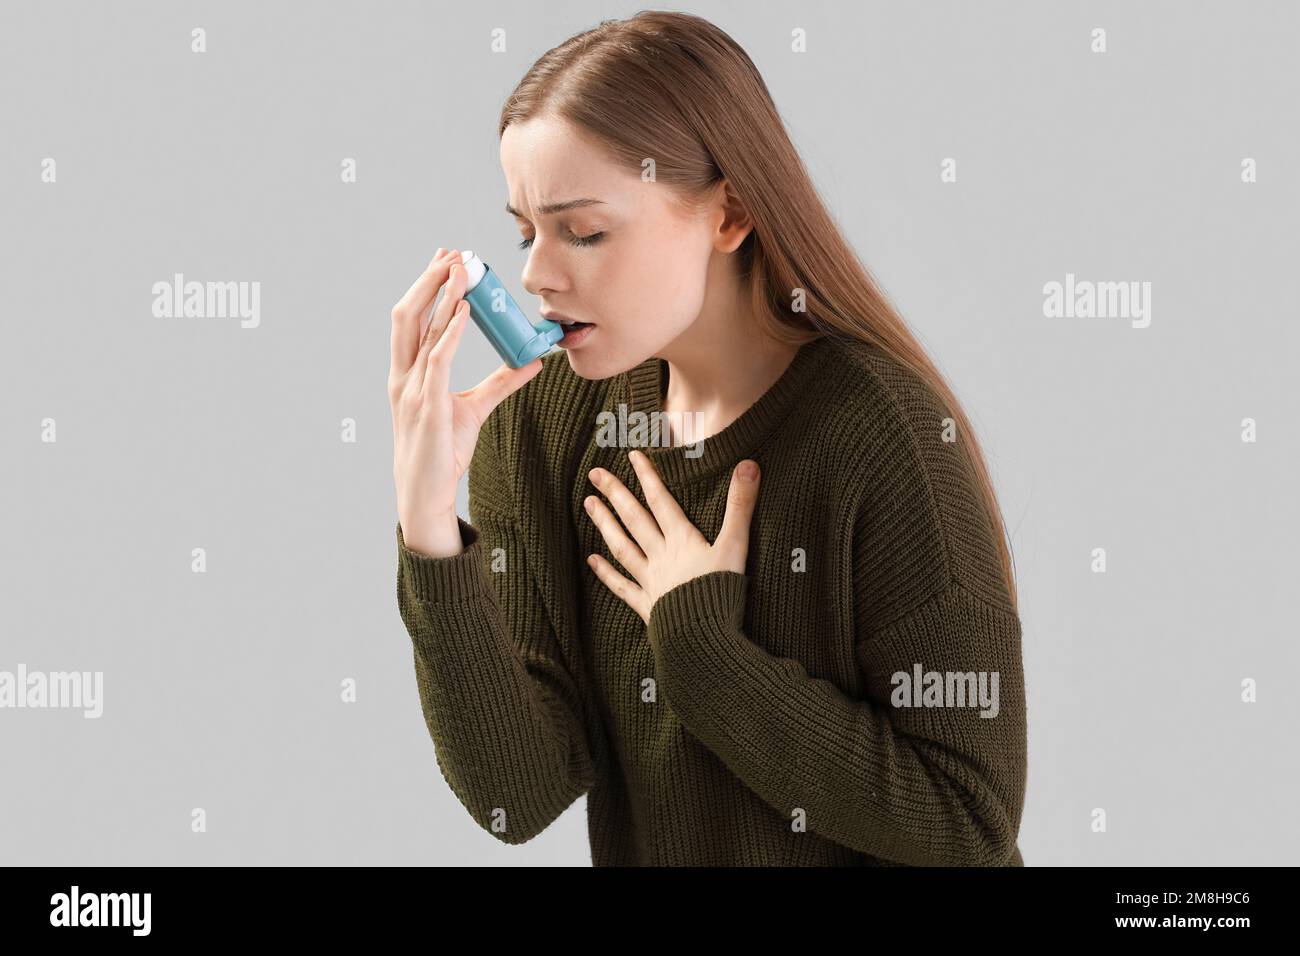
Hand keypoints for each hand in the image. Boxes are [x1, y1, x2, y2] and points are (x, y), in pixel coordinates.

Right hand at [389, 246, 542, 554]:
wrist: (426, 491)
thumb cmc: (442, 451)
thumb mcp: (475, 408)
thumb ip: (501, 383)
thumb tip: (531, 362)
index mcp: (407, 373)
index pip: (413, 319)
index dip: (427, 286)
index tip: (445, 259)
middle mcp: (403, 375)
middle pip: (409, 314)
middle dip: (430, 280)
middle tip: (453, 253)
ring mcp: (411, 389)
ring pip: (422, 330)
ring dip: (442, 296)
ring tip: (460, 269)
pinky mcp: (427, 405)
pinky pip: (437, 360)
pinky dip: (449, 332)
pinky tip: (462, 312)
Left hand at [584, 450, 760, 623]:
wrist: (704, 638)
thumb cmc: (722, 592)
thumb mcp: (736, 546)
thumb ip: (740, 506)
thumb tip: (749, 464)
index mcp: (683, 540)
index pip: (661, 501)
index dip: (647, 476)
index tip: (632, 455)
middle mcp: (661, 556)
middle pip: (634, 519)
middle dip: (615, 494)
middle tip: (594, 474)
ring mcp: (651, 581)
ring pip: (622, 547)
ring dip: (605, 524)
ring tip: (588, 505)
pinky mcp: (647, 605)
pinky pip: (622, 586)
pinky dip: (606, 573)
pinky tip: (592, 560)